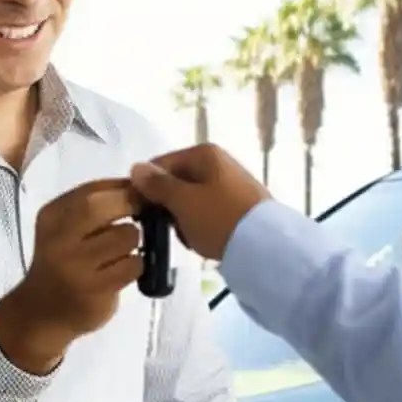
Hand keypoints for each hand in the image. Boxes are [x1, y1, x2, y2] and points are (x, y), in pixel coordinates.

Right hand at [0, 178, 143, 374]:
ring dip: (136, 241)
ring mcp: (75, 265)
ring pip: (126, 236)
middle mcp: (58, 238)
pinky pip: (133, 265)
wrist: (42, 313)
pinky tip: (125, 270)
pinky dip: (137, 265)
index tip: (142, 192)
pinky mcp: (94, 289)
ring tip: (125, 250)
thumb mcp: (66, 228)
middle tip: (145, 213)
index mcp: (52, 216)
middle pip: (104, 206)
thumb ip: (95, 206)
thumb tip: (140, 183)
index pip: (92, 189)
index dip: (123, 187)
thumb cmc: (62, 262)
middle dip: (131, 205)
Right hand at [129, 143, 271, 260]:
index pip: (160, 164)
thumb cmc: (219, 219)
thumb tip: (136, 167)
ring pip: (192, 200)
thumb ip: (157, 185)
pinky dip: (202, 225)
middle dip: (169, 206)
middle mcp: (219, 163)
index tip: (141, 212)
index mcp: (204, 154)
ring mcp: (231, 185)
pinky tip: (204, 240)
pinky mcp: (239, 207)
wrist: (266, 247)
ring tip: (190, 237)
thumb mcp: (183, 201)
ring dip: (184, 219)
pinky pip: (209, 213)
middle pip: (177, 182)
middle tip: (169, 227)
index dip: (147, 187)